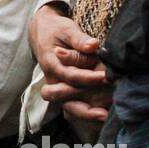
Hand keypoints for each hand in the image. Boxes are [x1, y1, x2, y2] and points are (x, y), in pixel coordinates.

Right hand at [28, 3, 112, 122]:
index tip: (106, 77)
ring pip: (70, 108)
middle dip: (86, 109)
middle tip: (105, 113)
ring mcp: (59, 88)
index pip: (71, 76)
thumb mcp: (67, 29)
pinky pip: (74, 106)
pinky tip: (104, 115)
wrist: (42, 31)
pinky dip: (87, 112)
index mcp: (52, 64)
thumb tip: (94, 45)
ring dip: (87, 115)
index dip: (88, 78)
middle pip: (66, 101)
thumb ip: (80, 39)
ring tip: (106, 118)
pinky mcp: (65, 91)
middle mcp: (54, 80)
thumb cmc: (56, 30)